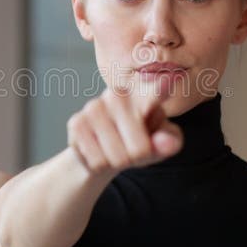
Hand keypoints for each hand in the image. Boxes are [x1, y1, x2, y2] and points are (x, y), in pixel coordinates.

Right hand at [66, 75, 183, 175]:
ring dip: (117, 162)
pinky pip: (97, 162)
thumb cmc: (137, 140)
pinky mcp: (77, 123)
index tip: (169, 81)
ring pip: (116, 157)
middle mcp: (118, 95)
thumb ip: (168, 142)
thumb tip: (166, 142)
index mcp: (144, 95)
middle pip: (139, 149)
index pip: (154, 93)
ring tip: (114, 148)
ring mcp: (95, 107)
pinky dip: (100, 165)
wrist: (101, 148)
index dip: (161, 89)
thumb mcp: (160, 143)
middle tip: (132, 148)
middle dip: (137, 158)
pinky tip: (98, 149)